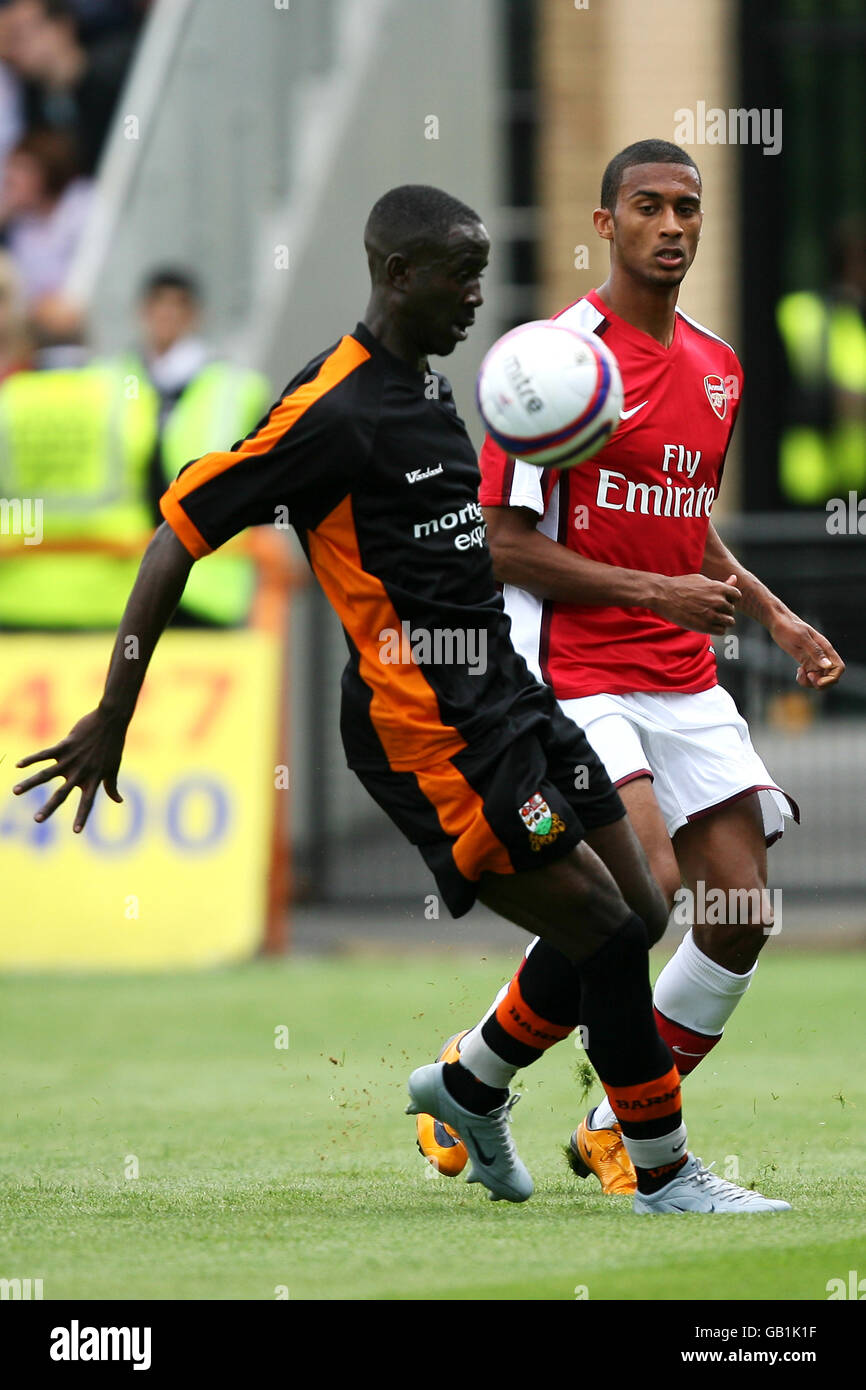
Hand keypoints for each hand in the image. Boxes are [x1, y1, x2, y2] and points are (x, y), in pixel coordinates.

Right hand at [12, 708, 126, 831]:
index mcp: (93, 779)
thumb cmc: (113, 745)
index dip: (82, 817)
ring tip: (15, 792)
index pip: (87, 802)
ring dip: (30, 784)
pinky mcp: (64, 745)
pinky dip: (31, 759)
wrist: (111, 721)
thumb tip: (119, 801)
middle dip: (48, 807)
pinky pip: (44, 754)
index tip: (76, 832)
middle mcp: (80, 772)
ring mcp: (71, 759)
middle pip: (61, 794)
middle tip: (36, 820)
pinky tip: (18, 765)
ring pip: (46, 775)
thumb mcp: (113, 767)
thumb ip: (111, 786)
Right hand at [652, 572, 741, 634]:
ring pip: (729, 622)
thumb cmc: (681, 586)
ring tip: (709, 618)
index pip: (737, 596)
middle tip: (710, 609)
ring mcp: (712, 614)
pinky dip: (716, 628)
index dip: (729, 598)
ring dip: (721, 621)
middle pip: (732, 610)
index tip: (720, 600)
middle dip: (723, 610)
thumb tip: (734, 578)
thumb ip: (720, 583)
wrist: (663, 595)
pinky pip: (721, 630)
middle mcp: (718, 601)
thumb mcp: (702, 580)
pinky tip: (706, 623)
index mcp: (719, 588)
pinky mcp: (705, 626)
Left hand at [769, 613, 844, 689]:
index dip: (832, 678)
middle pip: (831, 677)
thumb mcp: (801, 638)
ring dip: (811, 682)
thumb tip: (827, 665)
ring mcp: (814, 660)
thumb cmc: (789, 627)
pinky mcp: (805, 662)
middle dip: (821, 683)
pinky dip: (805, 679)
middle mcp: (822, 655)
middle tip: (808, 676)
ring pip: (820, 679)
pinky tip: (798, 671)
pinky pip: (810, 677)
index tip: (818, 681)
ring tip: (800, 674)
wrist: (778, 622)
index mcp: (825, 648)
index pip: (838, 668)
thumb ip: (815, 651)